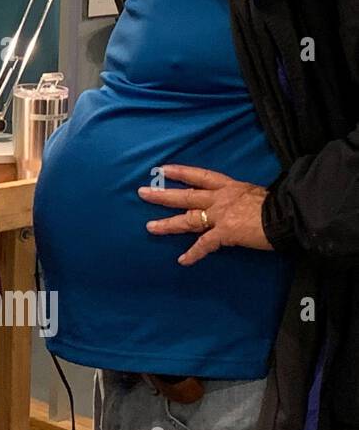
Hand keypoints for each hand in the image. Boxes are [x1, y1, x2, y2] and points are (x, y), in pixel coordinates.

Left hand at [138, 164, 271, 264]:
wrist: (289, 216)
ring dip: (168, 224)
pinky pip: (204, 245)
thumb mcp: (256, 194)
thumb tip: (237, 204)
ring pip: (188, 218)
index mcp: (230, 186)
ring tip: (150, 227)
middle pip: (186, 195)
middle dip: (163, 195)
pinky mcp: (225, 233)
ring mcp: (221, 215)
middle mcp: (221, 198)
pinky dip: (193, 254)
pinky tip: (182, 260)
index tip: (163, 169)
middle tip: (142, 193)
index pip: (200, 176)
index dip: (181, 172)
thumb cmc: (278, 206)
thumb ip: (240, 198)